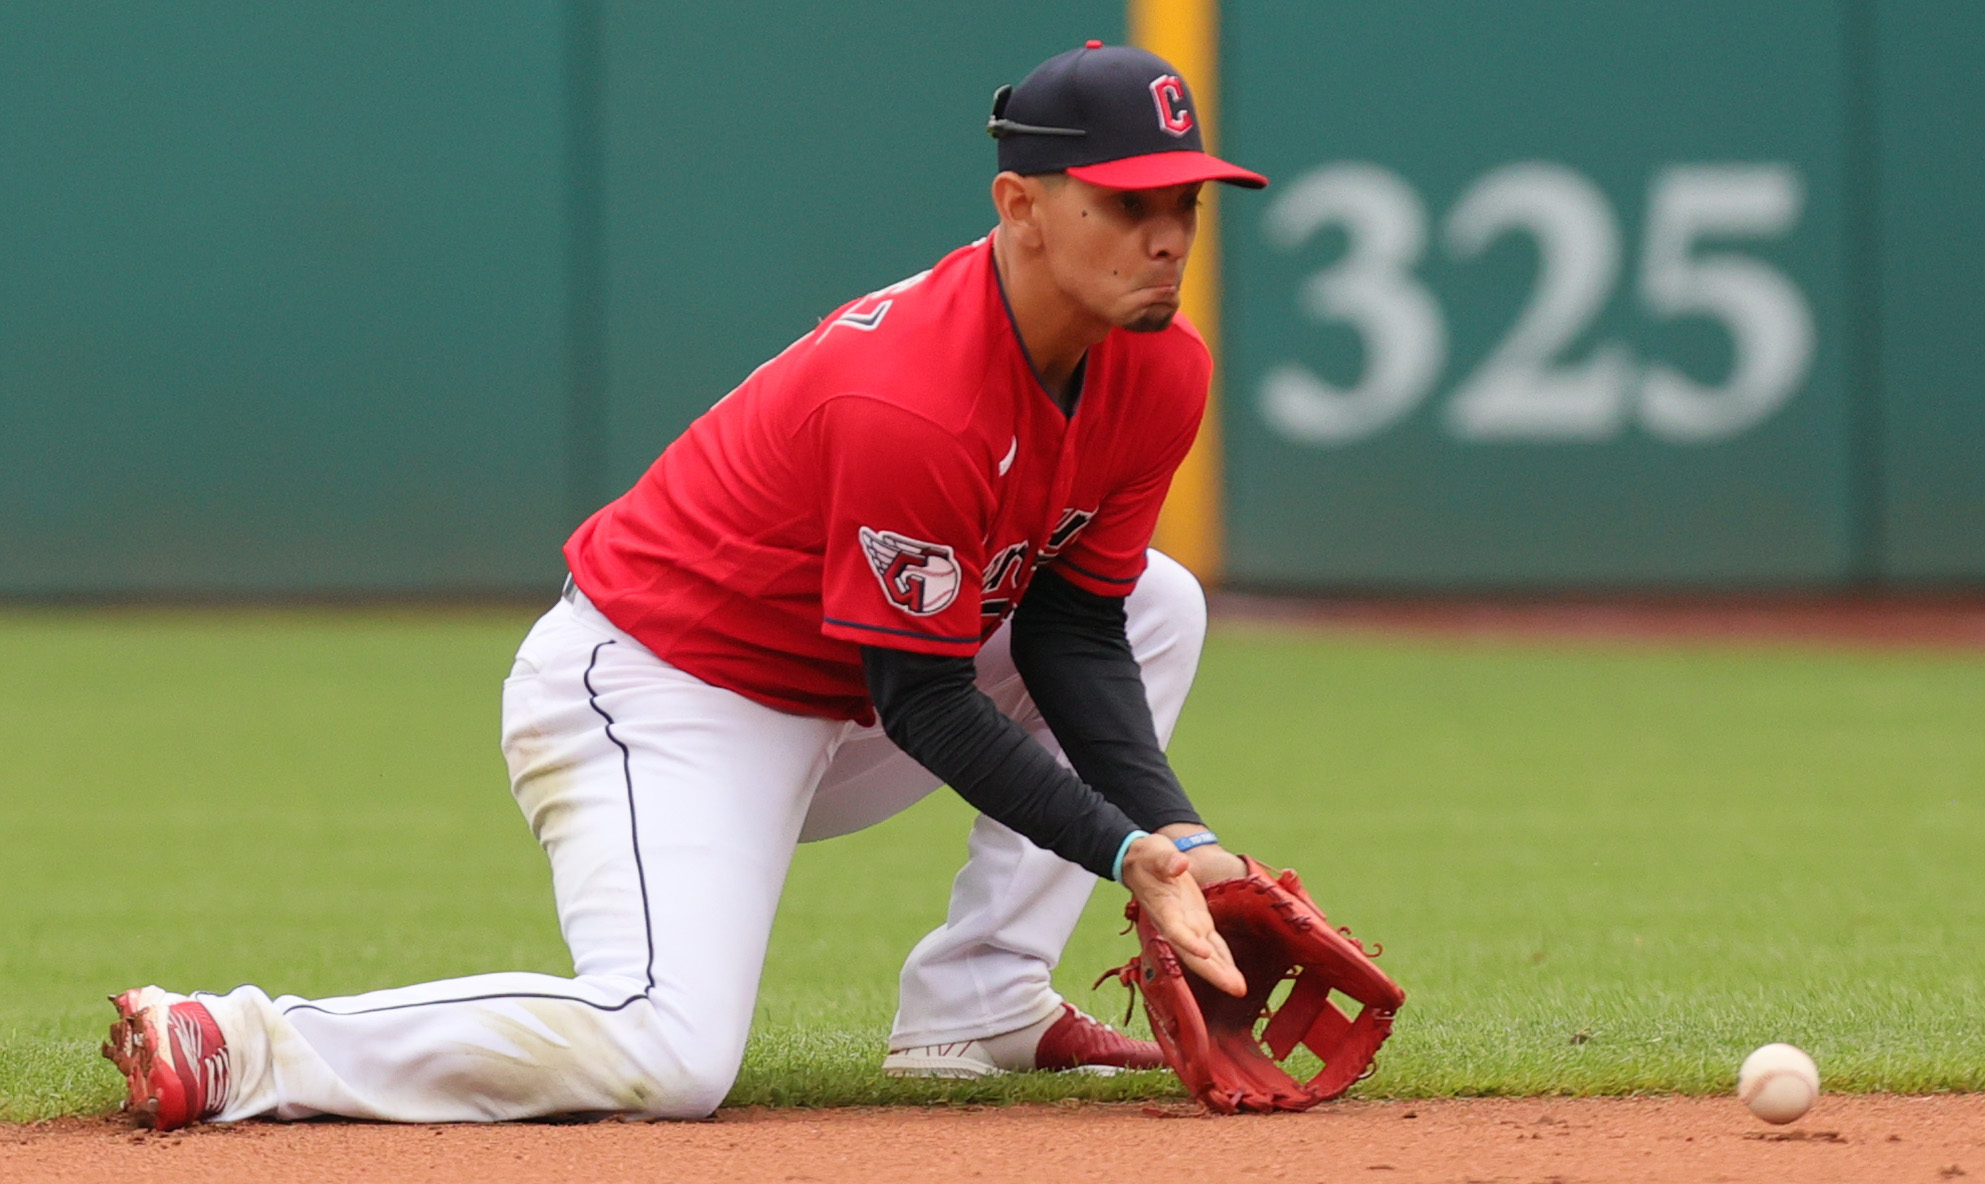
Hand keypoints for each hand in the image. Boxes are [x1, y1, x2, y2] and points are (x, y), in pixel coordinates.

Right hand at [1120, 834, 1246, 996]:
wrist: (1141, 861)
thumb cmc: (1147, 858)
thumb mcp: (1155, 853)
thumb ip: (1167, 860)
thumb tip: (1179, 864)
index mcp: (1164, 909)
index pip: (1176, 930)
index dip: (1188, 943)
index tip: (1204, 952)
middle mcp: (1175, 924)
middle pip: (1193, 954)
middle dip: (1213, 972)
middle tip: (1235, 988)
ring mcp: (1187, 925)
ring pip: (1205, 955)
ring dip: (1221, 972)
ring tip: (1239, 988)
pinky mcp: (1197, 921)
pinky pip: (1212, 944)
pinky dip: (1223, 959)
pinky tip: (1233, 973)